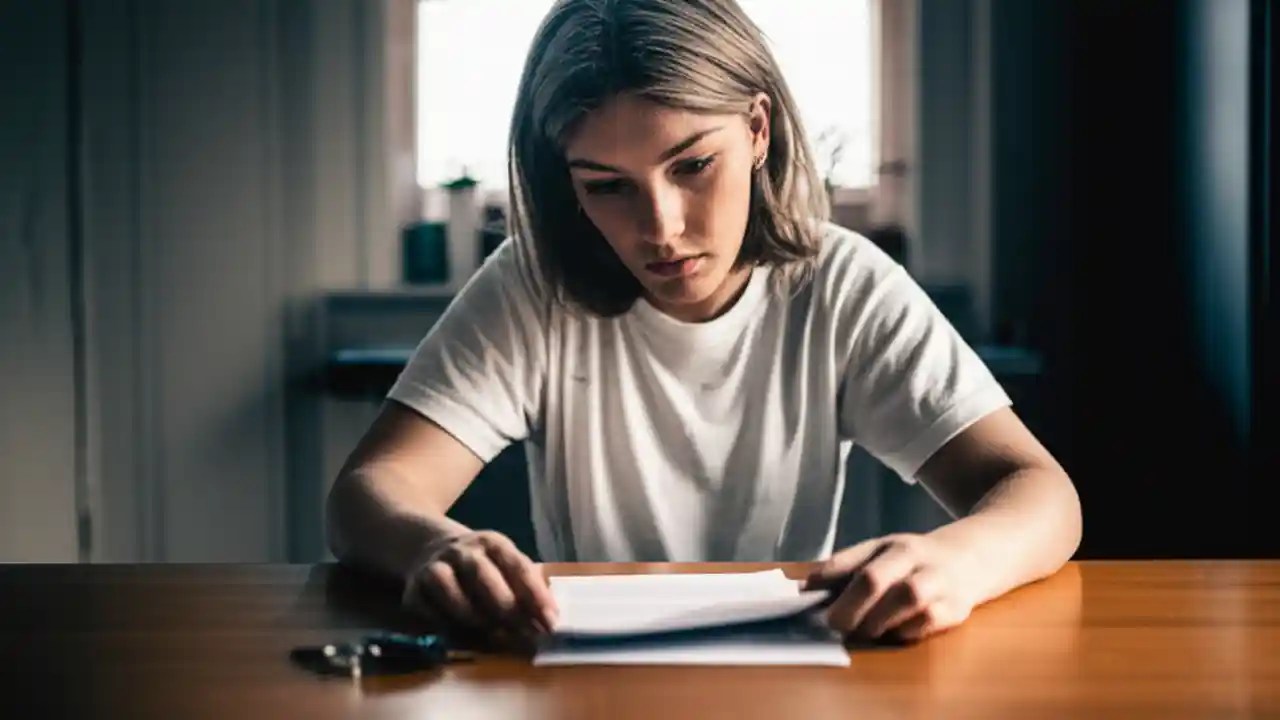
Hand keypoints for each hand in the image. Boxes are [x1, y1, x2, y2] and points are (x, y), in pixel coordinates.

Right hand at [401, 530, 557, 643]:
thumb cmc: (483, 566)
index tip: (550, 622)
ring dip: (473, 617)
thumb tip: (549, 620)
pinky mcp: (413, 588)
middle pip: (483, 577)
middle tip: (522, 634)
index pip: (517, 566)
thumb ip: (526, 588)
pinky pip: (428, 610)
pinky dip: (444, 625)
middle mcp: (463, 551)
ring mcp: (435, 567)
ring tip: (491, 634)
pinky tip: (460, 635)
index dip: (535, 596)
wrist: (431, 547)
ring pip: (450, 591)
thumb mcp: (505, 565)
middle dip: (505, 609)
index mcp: (493, 543)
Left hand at [803, 533, 977, 642]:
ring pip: (906, 597)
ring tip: (865, 630)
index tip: (806, 598)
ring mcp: (936, 581)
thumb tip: (805, 588)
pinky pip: (927, 621)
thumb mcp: (881, 554)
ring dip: (877, 620)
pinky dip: (906, 630)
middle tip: (835, 625)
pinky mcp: (955, 608)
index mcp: (889, 544)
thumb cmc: (914, 562)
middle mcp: (912, 557)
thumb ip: (846, 569)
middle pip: (874, 578)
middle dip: (849, 607)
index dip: (825, 579)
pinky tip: (895, 632)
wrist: (973, 558)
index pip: (850, 559)